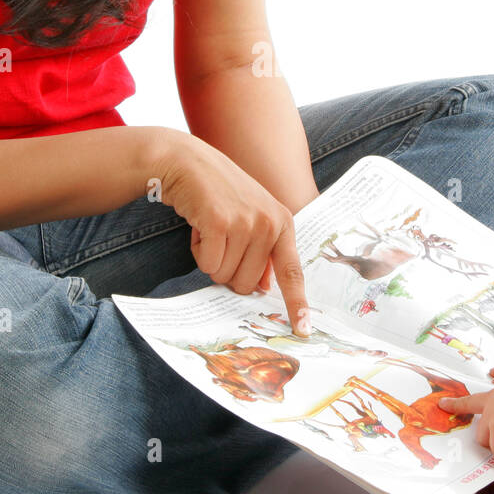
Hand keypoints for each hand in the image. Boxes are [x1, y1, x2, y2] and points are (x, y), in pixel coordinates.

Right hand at [156, 132, 311, 334]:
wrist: (189, 162)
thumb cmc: (220, 194)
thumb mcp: (252, 217)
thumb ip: (262, 251)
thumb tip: (263, 288)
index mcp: (283, 223)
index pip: (292, 272)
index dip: (296, 303)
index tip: (303, 330)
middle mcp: (270, 223)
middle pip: (246, 284)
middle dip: (226, 270)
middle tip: (220, 241)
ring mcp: (246, 222)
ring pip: (223, 276)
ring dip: (209, 258)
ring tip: (211, 228)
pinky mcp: (220, 222)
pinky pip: (206, 263)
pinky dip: (197, 250)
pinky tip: (199, 225)